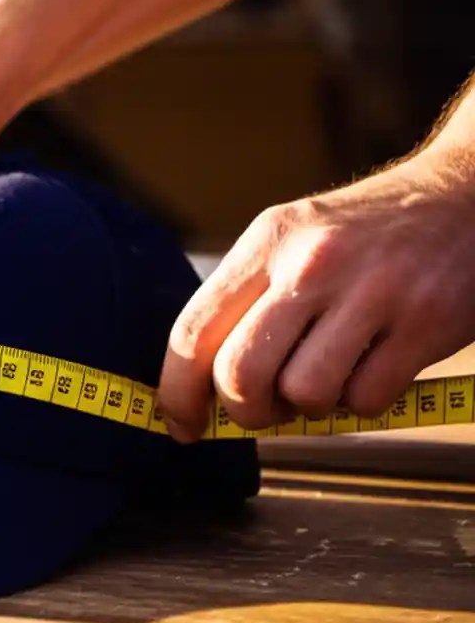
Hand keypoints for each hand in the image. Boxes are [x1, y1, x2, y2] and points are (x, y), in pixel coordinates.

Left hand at [158, 150, 474, 441]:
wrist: (467, 196)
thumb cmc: (364, 236)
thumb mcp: (293, 242)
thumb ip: (246, 306)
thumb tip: (201, 393)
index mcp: (266, 242)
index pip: (193, 333)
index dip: (177, 394)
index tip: (181, 426)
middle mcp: (311, 264)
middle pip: (239, 375)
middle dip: (245, 411)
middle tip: (264, 409)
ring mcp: (371, 293)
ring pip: (304, 394)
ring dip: (311, 406)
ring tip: (330, 373)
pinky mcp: (424, 324)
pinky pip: (366, 401)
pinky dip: (363, 402)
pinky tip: (373, 366)